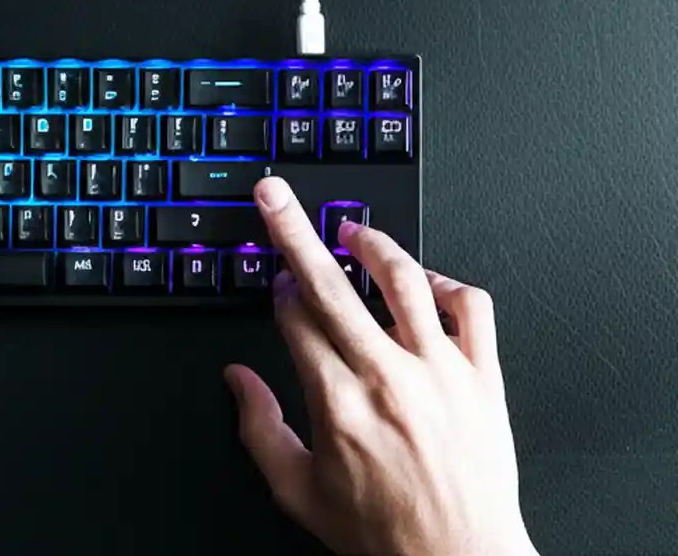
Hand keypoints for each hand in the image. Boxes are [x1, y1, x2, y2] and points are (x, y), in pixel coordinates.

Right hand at [225, 177, 536, 555]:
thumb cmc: (384, 532)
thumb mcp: (298, 491)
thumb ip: (259, 428)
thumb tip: (237, 380)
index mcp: (336, 402)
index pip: (298, 318)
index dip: (281, 292)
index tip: (277, 284)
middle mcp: (386, 377)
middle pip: (333, 284)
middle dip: (295, 232)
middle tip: (277, 198)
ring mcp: (440, 372)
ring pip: (404, 280)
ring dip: (373, 244)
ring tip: (353, 228)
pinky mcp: (484, 377)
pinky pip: (471, 308)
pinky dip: (448, 284)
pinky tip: (427, 281)